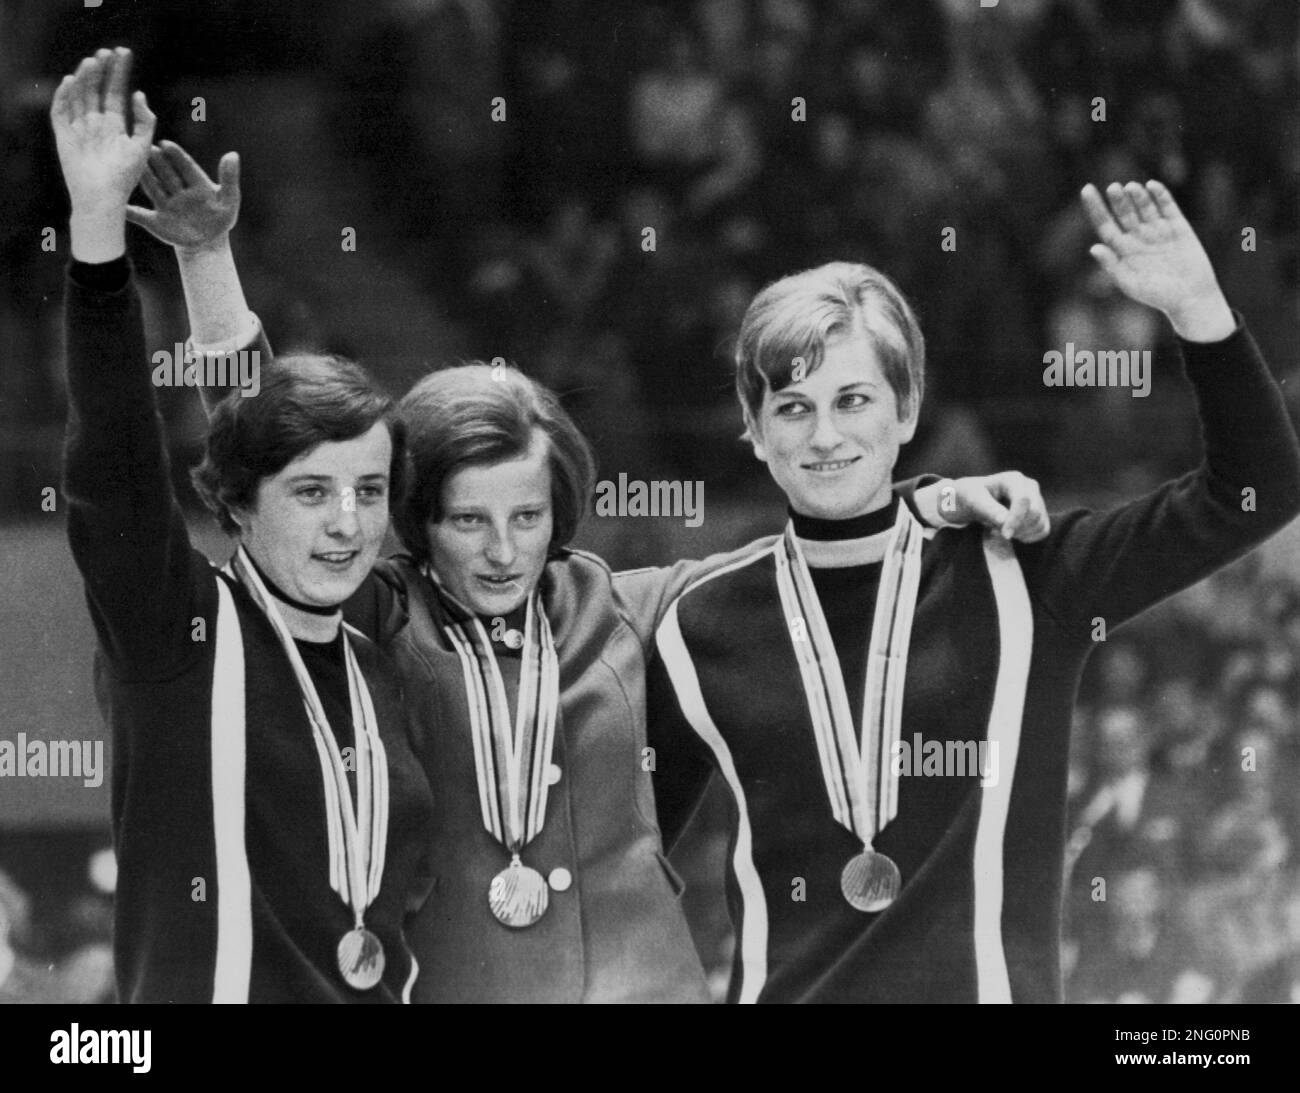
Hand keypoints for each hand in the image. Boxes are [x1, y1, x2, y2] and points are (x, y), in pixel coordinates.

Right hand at [50, 48, 154, 216]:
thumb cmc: (125, 177)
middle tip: (106, 52)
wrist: (104, 198)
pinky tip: (70, 81)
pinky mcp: (63, 134)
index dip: (119, 72)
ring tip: (92, 61)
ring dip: (84, 78)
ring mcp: (78, 127)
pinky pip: (60, 111)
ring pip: (78, 95)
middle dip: (101, 70)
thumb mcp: (141, 146)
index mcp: (113, 124)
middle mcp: (94, 122)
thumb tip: (140, 93)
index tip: (124, 53)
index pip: (115, 92)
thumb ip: (144, 120)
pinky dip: (64, 96)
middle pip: (95, 89)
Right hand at [127, 141, 240, 252]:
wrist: (208, 244)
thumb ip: (230, 179)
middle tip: (145, 148)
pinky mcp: (155, 220)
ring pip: (152, 188)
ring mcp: (165, 204)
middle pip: (166, 174)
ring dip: (142, 178)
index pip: (185, 166)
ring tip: (130, 164)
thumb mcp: (229, 200)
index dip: (176, 156)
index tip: (166, 144)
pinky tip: (118, 206)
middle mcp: (177, 190)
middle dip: (157, 162)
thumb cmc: (220, 219)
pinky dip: (129, 212)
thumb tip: (233, 154)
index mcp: (195, 183)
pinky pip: (140, 215)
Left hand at [940, 472, 1049, 541]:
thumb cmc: (970, 496)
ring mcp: (1037, 499)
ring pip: (1040, 523)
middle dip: (1017, 527)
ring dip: (1021, 533)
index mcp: (1014, 479)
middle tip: (996, 531)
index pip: (1023, 500)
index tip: (1005, 535)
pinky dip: (1029, 536)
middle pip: (1035, 513)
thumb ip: (989, 509)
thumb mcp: (973, 500)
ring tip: (1000, 529)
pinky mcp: (1040, 513)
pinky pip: (1043, 530)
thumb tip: (1004, 522)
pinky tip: (1012, 533)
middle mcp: (1029, 486)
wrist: (972, 499)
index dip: (1016, 519)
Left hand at [1080, 180, 1232, 340]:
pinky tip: (1151, 186)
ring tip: (1130, 188)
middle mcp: (1138, 237)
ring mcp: (1158, 230)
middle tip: (1113, 188)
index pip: (1105, 224)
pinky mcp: (1178, 226)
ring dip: (1137, 196)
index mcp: (1123, 250)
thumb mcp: (1130, 283)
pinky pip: (1167, 207)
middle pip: (1124, 213)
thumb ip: (1112, 265)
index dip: (1095, 207)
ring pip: (1144, 207)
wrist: (1191, 298)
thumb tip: (1094, 247)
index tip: (1087, 189)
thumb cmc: (1158, 296)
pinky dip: (1160, 195)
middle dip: (1118, 200)